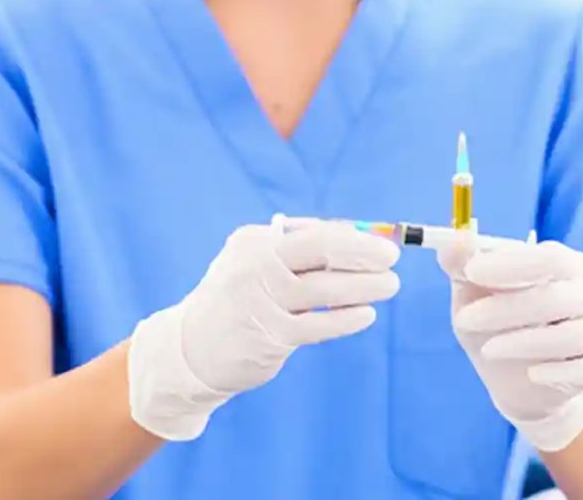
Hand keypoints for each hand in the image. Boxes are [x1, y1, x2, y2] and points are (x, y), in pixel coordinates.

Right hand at [128, 220, 399, 439]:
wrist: (190, 349)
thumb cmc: (237, 300)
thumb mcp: (254, 263)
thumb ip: (297, 251)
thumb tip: (355, 239)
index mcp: (254, 241)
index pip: (316, 232)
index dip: (355, 238)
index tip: (382, 245)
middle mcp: (255, 265)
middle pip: (321, 251)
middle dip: (363, 254)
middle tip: (392, 260)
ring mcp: (261, 301)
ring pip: (325, 289)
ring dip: (364, 287)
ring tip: (389, 287)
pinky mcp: (270, 337)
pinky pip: (319, 325)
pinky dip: (347, 318)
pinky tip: (366, 314)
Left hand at [438, 237, 582, 451]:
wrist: (519, 381)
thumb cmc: (499, 323)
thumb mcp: (474, 294)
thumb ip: (462, 266)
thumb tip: (449, 244)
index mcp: (565, 265)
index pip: (549, 258)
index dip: (511, 264)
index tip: (471, 270)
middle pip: (560, 297)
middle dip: (508, 308)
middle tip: (464, 318)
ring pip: (574, 335)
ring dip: (525, 342)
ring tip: (487, 349)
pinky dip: (555, 372)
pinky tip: (530, 373)